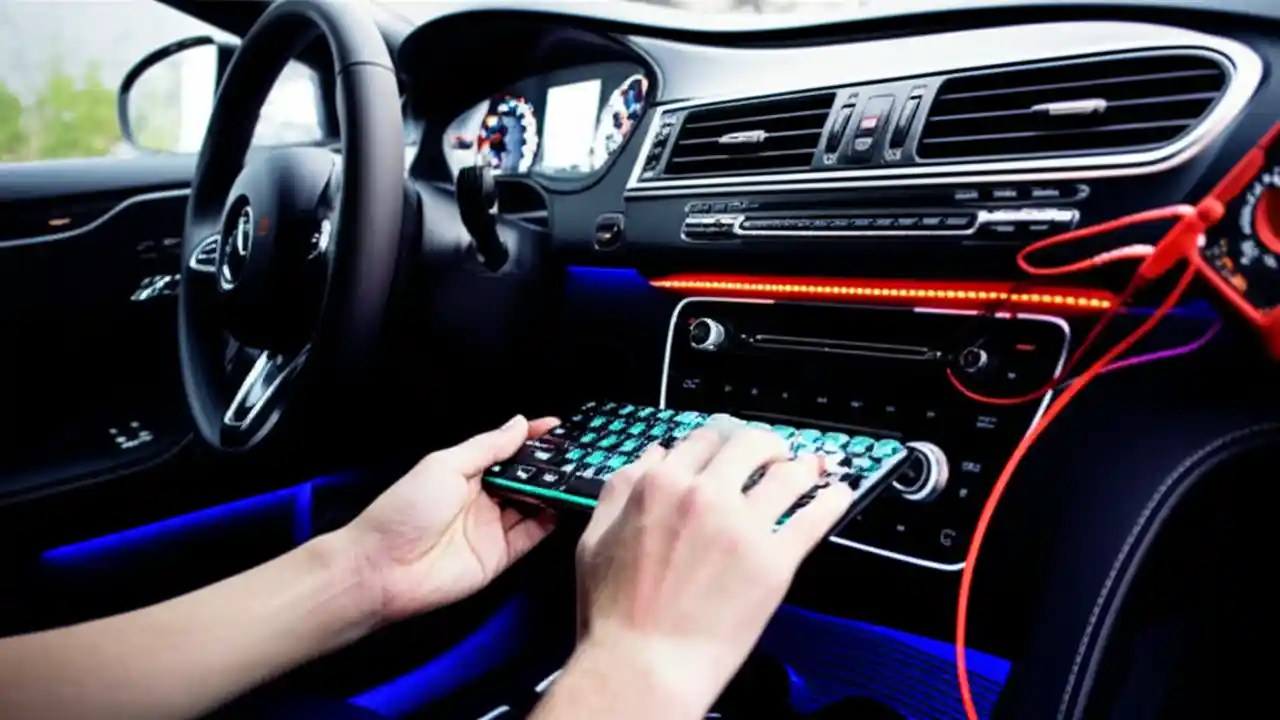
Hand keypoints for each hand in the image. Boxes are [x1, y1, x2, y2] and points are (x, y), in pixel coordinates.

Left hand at [340, 415, 558, 622]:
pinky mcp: (500, 555)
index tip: (557, 427)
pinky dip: (551, 522)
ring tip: (579, 476)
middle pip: (524, 478)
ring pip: (533, 505)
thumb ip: (487, 446)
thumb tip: (518, 424)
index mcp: (466, 472)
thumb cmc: (405, 510)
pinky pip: (532, 535)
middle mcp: (482, 498)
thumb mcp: (446, 465)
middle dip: (549, 465)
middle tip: (578, 453)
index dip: (531, 438)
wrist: (384, 569)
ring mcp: (492, 527)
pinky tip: (566, 507)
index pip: (507, 450)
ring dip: (553, 492)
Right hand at [562, 421, 854, 717]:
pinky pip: (815, 518)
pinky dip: (833, 500)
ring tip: (809, 469)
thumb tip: (652, 455)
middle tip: (774, 453)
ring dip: (802, 466)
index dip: (721, 439)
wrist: (645, 665)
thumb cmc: (614, 613)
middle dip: (766, 444)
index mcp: (660, 484)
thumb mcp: (595, 538)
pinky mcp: (775, 560)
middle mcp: (705, 494)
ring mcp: (744, 525)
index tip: (731, 446)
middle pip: (750, 445)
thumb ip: (621, 490)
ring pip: (789, 474)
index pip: (703, 439)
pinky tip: (838, 494)